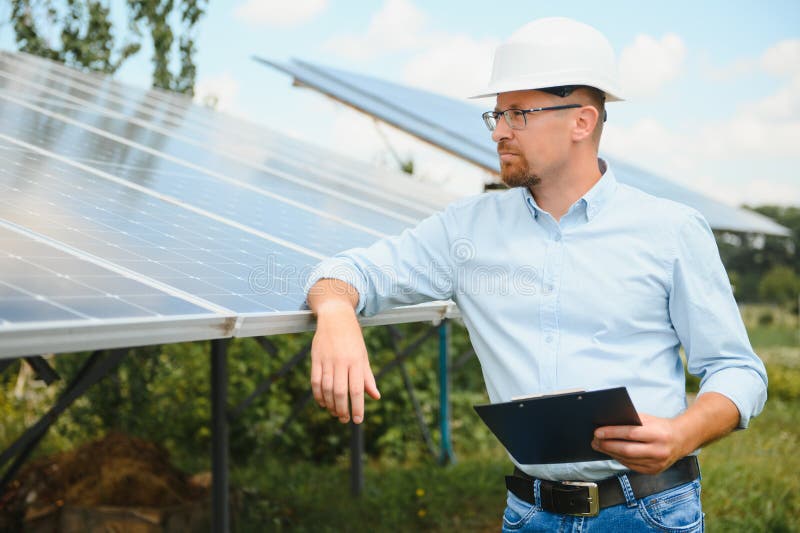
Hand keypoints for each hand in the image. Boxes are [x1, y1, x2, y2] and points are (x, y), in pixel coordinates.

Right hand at [310, 301, 379, 423]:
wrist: (336, 317)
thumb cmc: (353, 338)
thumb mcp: (363, 356)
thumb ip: (368, 377)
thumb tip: (376, 396)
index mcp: (356, 361)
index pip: (357, 389)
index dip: (357, 407)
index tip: (357, 420)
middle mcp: (342, 361)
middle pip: (341, 392)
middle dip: (342, 409)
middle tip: (344, 419)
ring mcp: (327, 360)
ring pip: (327, 388)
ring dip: (330, 404)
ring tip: (334, 412)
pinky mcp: (316, 358)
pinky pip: (315, 381)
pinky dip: (318, 395)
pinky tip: (322, 403)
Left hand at [591, 413, 688, 474]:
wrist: (681, 440)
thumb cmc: (660, 426)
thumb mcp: (648, 419)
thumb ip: (630, 421)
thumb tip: (606, 424)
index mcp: (658, 434)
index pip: (630, 434)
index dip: (612, 433)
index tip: (597, 432)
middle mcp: (659, 451)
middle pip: (627, 450)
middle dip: (608, 446)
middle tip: (595, 441)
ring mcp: (657, 464)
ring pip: (627, 460)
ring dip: (610, 453)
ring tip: (599, 446)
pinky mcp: (654, 471)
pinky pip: (631, 466)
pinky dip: (619, 459)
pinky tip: (611, 453)